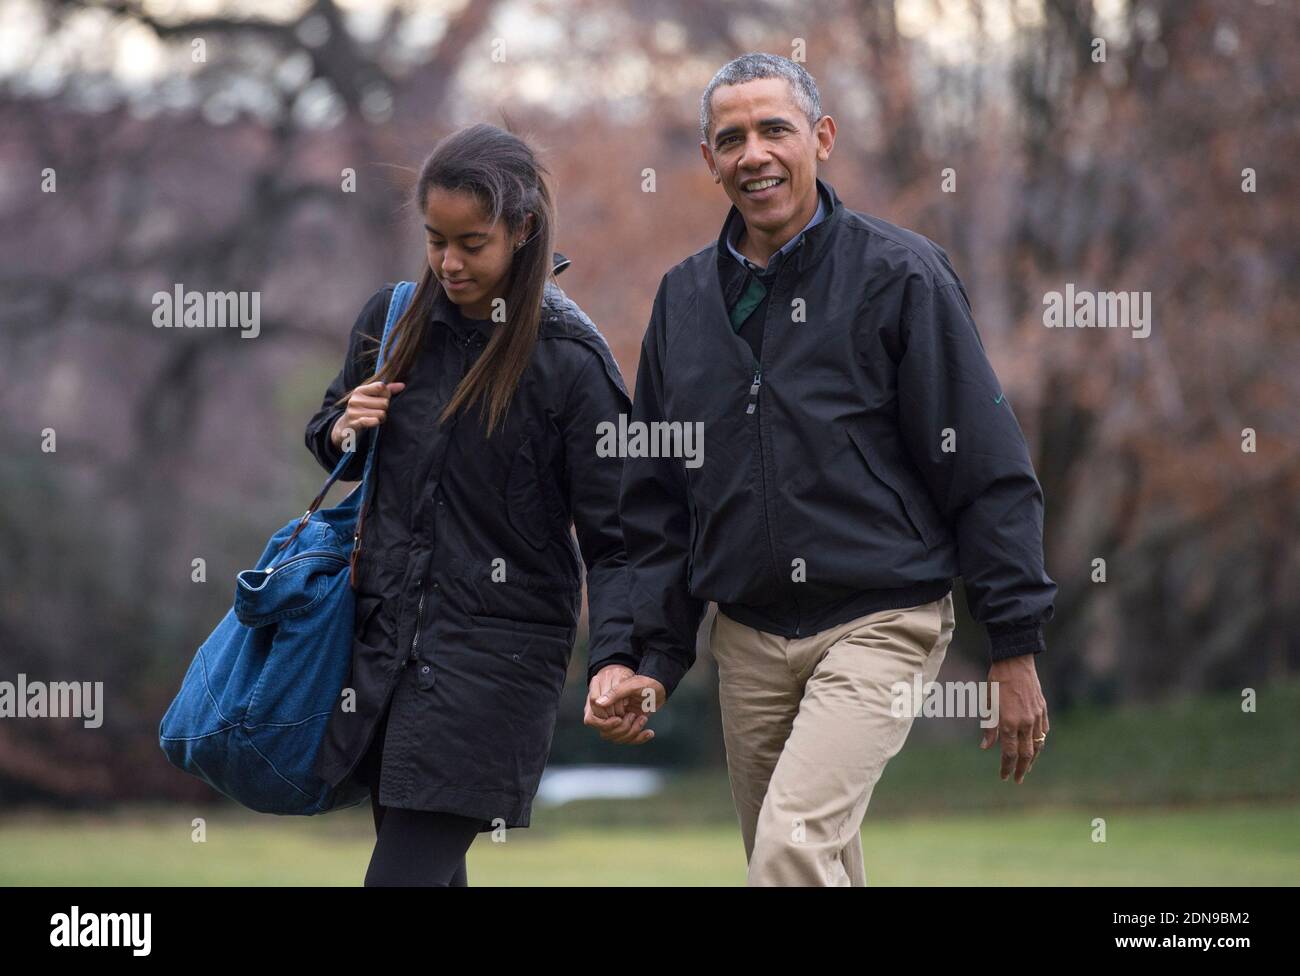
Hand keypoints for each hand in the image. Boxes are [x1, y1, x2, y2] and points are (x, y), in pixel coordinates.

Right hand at [331, 380, 405, 449]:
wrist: (346, 426)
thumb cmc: (363, 409)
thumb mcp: (372, 397)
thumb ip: (388, 390)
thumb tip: (403, 385)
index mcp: (359, 390)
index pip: (381, 387)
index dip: (386, 394)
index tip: (381, 399)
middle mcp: (355, 399)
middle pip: (384, 402)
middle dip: (384, 409)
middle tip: (377, 412)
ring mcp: (354, 411)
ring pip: (381, 413)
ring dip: (381, 418)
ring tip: (374, 418)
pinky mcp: (355, 423)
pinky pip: (374, 421)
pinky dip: (376, 422)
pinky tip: (373, 422)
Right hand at [593, 674, 666, 746]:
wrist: (660, 687)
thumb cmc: (646, 682)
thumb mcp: (632, 685)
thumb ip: (615, 692)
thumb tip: (598, 703)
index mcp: (603, 697)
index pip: (592, 719)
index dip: (605, 722)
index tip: (619, 718)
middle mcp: (607, 710)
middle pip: (605, 732)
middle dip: (622, 728)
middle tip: (634, 715)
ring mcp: (616, 718)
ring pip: (616, 738)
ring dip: (632, 732)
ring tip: (643, 719)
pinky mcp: (627, 725)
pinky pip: (628, 739)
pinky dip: (640, 738)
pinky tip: (650, 732)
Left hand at [979, 653, 1048, 783]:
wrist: (1015, 661)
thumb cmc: (996, 681)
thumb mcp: (987, 704)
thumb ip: (989, 728)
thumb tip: (985, 747)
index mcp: (1009, 722)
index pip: (1009, 753)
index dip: (1007, 767)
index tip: (1004, 777)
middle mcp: (1025, 723)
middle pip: (1026, 754)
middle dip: (1021, 769)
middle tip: (1017, 779)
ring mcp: (1036, 716)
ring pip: (1038, 745)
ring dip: (1032, 759)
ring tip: (1027, 767)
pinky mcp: (1043, 709)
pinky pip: (1043, 731)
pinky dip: (1040, 741)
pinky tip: (1036, 746)